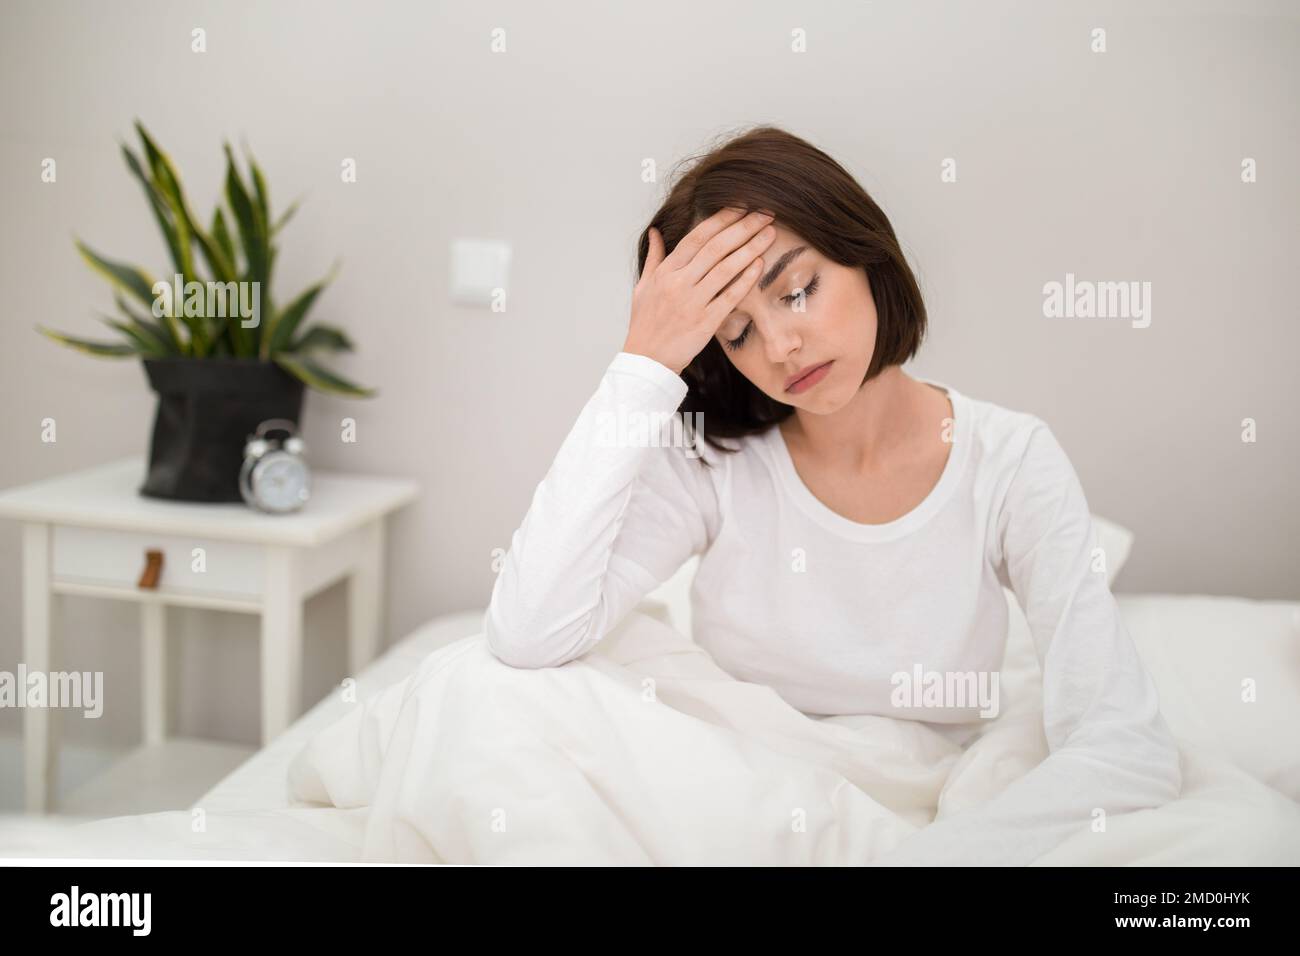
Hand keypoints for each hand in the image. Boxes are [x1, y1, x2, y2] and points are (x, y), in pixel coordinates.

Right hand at [623, 207, 775, 375]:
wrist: (647, 361)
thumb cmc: (645, 324)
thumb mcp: (643, 287)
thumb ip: (654, 258)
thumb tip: (656, 232)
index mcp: (666, 271)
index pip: (697, 236)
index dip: (721, 219)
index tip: (742, 206)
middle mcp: (678, 283)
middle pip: (716, 247)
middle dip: (743, 227)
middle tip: (765, 213)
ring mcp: (692, 302)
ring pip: (726, 268)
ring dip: (750, 248)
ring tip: (769, 233)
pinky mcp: (705, 322)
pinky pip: (730, 296)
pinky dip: (745, 280)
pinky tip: (760, 265)